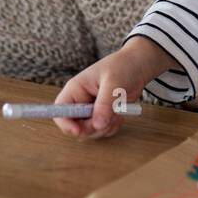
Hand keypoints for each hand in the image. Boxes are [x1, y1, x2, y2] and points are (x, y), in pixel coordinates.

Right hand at [52, 36, 171, 138]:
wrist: (137, 66)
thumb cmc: (122, 67)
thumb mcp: (113, 84)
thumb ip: (104, 104)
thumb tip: (97, 125)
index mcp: (75, 89)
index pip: (60, 110)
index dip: (65, 123)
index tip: (78, 130)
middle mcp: (80, 101)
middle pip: (75, 126)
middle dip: (92, 127)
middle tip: (109, 118)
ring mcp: (90, 110)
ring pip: (90, 131)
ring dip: (105, 127)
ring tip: (117, 111)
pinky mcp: (102, 116)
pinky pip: (102, 130)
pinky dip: (112, 126)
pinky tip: (120, 114)